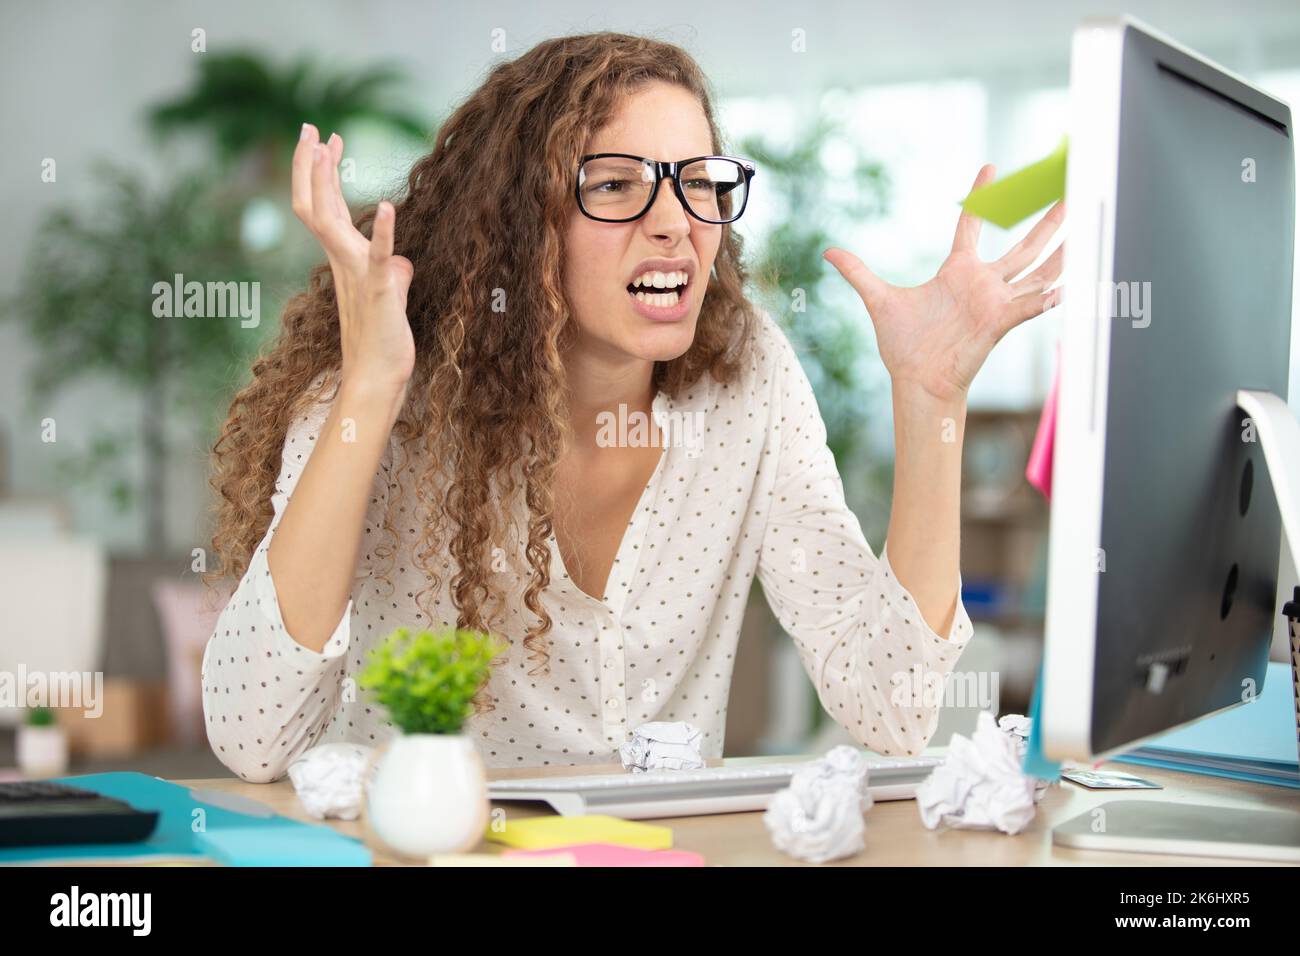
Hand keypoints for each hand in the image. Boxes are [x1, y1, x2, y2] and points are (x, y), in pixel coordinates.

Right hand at [291, 123, 415, 399]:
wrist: (377, 377)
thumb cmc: (383, 341)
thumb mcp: (392, 297)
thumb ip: (395, 274)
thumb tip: (403, 264)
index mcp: (344, 260)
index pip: (326, 208)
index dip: (323, 174)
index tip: (326, 141)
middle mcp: (344, 262)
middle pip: (317, 205)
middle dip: (311, 165)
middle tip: (309, 127)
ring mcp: (358, 274)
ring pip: (333, 222)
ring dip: (327, 184)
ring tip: (325, 147)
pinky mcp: (380, 291)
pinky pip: (380, 258)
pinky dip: (385, 233)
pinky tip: (391, 207)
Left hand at [824, 164, 1064, 404]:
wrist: (916, 382)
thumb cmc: (904, 347)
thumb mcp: (878, 300)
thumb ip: (858, 272)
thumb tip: (827, 251)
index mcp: (957, 271)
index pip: (972, 224)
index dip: (980, 196)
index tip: (989, 167)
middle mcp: (982, 283)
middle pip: (1022, 245)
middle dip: (1046, 221)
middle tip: (1066, 193)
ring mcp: (996, 302)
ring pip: (1038, 271)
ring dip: (1061, 251)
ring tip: (1085, 227)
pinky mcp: (1000, 321)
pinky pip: (1032, 303)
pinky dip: (1050, 294)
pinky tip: (1071, 282)